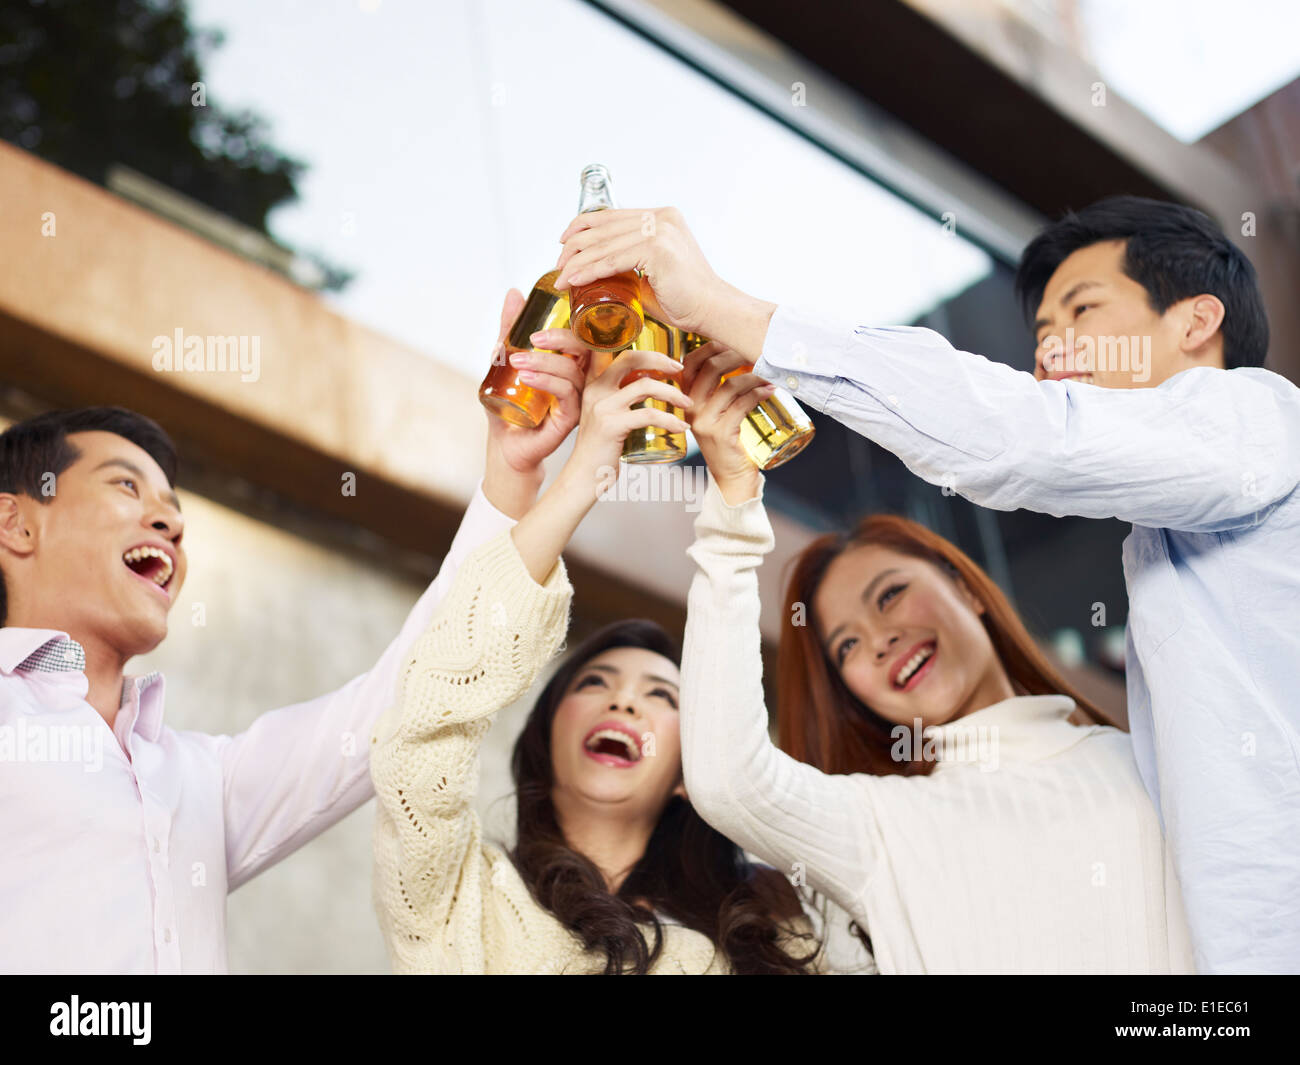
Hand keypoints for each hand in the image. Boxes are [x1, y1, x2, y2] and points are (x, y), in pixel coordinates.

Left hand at [485, 290, 590, 474]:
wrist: (506, 446)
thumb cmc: (510, 406)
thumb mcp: (504, 361)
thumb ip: (510, 330)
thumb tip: (514, 292)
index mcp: (572, 362)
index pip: (581, 336)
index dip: (571, 323)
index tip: (541, 320)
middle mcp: (581, 378)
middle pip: (586, 349)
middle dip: (561, 338)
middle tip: (532, 338)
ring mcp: (579, 398)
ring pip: (574, 370)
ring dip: (545, 361)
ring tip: (516, 362)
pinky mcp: (572, 417)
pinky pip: (567, 393)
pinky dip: (548, 381)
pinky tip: (527, 377)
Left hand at [554, 208, 774, 356]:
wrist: (713, 312)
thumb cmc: (686, 300)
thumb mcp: (651, 274)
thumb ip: (629, 267)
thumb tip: (600, 275)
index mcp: (662, 217)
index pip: (611, 216)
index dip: (582, 226)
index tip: (564, 244)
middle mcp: (661, 217)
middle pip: (603, 226)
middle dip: (574, 246)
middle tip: (558, 266)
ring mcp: (660, 230)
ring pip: (604, 244)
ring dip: (576, 262)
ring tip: (561, 278)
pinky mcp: (658, 248)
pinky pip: (612, 259)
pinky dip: (589, 270)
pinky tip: (574, 280)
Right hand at [557, 347, 691, 504]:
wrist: (584, 477)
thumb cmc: (601, 449)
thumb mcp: (606, 415)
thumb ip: (620, 398)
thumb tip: (652, 385)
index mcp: (594, 384)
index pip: (614, 352)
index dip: (641, 348)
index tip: (666, 357)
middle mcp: (595, 390)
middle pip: (630, 358)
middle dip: (660, 359)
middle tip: (680, 369)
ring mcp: (602, 406)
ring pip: (645, 386)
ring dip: (672, 393)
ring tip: (687, 403)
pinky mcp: (611, 425)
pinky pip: (649, 414)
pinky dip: (670, 420)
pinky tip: (681, 426)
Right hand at [682, 340, 774, 504]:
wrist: (732, 478)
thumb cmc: (730, 441)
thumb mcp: (718, 412)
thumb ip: (719, 389)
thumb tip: (741, 352)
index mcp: (686, 400)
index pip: (690, 364)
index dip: (711, 346)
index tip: (733, 339)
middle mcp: (690, 409)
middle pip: (710, 369)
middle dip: (736, 354)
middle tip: (757, 351)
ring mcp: (703, 422)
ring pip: (729, 386)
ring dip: (754, 375)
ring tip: (770, 374)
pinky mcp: (720, 434)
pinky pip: (741, 405)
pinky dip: (758, 394)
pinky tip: (770, 390)